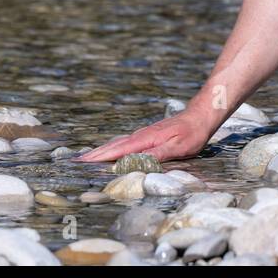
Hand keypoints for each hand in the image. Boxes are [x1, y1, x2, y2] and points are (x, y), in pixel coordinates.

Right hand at [77, 110, 214, 163]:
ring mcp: (143, 134)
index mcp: (146, 139)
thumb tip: (135, 161)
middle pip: (113, 145)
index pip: (118, 149)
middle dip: (95, 154)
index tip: (84, 161)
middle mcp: (141, 135)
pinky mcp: (147, 135)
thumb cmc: (191, 134)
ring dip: (102, 150)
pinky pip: (125, 142)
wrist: (200, 115)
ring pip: (118, 143)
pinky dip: (113, 147)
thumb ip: (157, 155)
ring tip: (87, 158)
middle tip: (77, 161)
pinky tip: (110, 152)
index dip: (101, 156)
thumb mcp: (178, 147)